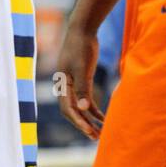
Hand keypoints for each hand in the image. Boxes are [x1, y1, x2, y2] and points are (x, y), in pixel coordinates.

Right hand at [56, 23, 104, 139]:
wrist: (82, 29)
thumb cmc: (81, 46)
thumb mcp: (82, 68)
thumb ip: (82, 88)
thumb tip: (83, 108)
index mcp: (62, 84)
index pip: (68, 109)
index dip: (78, 122)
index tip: (90, 132)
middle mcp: (65, 86)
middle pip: (71, 111)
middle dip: (83, 125)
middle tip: (95, 137)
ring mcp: (72, 84)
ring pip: (79, 107)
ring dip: (88, 120)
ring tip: (100, 132)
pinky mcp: (81, 80)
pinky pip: (85, 99)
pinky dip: (93, 109)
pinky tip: (103, 117)